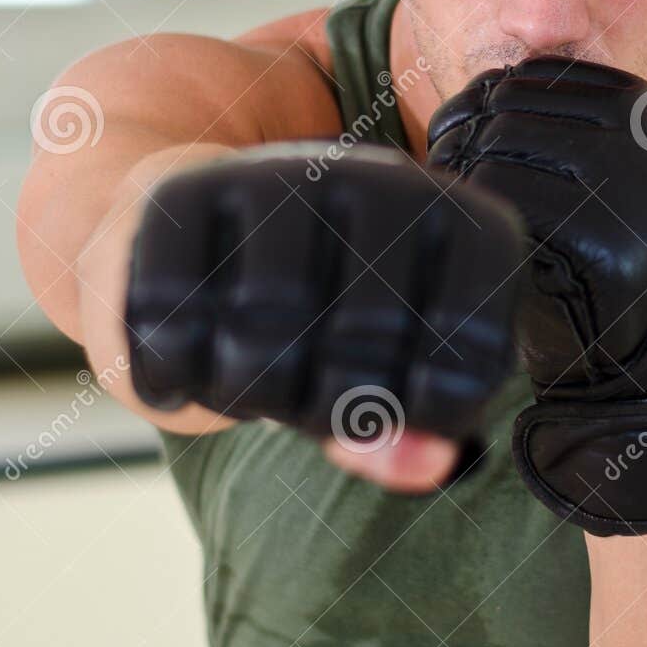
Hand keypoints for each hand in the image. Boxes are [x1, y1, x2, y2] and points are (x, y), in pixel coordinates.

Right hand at [124, 142, 524, 489]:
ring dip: (249, 393)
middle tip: (301, 393)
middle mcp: (372, 181)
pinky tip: (192, 349)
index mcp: (448, 219)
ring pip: (269, 351)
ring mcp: (277, 180)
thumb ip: (399, 428)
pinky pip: (178, 341)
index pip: (468, 351)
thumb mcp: (370, 368)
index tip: (388, 405)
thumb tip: (427, 466)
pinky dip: (177, 375)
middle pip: (366, 349)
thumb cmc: (302, 313)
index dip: (426, 411)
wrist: (185, 227)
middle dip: (325, 407)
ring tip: (248, 368)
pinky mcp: (180, 198)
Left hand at [427, 58, 646, 533]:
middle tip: (450, 185)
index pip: (532, 78)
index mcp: (643, 112)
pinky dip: (482, 222)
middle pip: (509, 114)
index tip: (454, 138)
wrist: (634, 357)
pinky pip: (508, 209)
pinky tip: (490, 243)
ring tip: (469, 214)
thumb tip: (475, 89)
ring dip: (464, 184)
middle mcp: (646, 144)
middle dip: (460, 144)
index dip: (476, 104)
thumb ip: (547, 121)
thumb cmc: (591, 255)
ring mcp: (631, 192)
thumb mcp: (585, 169)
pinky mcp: (605, 244)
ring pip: (499, 156)